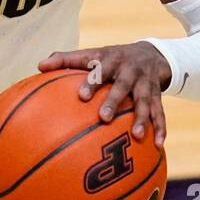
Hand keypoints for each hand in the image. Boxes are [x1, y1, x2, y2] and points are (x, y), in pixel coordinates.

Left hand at [38, 41, 170, 147]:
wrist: (151, 53)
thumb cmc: (110, 58)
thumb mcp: (91, 54)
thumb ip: (65, 59)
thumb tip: (39, 66)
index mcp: (110, 60)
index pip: (99, 69)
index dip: (91, 81)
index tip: (82, 96)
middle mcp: (129, 71)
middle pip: (122, 85)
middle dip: (115, 100)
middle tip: (104, 117)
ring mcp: (145, 84)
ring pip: (144, 101)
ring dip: (142, 117)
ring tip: (137, 135)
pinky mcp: (157, 95)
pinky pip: (160, 112)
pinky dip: (160, 127)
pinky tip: (157, 145)